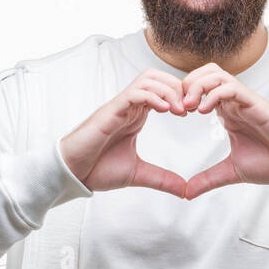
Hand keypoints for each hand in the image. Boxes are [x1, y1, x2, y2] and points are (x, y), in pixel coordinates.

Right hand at [60, 70, 189, 196]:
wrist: (73, 174)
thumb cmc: (98, 169)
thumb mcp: (139, 175)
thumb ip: (162, 179)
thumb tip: (185, 191)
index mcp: (137, 115)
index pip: (162, 89)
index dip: (182, 95)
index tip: (195, 112)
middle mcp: (129, 106)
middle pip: (157, 77)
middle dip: (179, 87)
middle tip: (192, 109)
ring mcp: (119, 106)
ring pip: (147, 79)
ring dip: (168, 90)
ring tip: (181, 110)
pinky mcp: (110, 112)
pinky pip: (134, 93)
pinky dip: (152, 96)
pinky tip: (165, 110)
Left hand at [179, 63, 268, 200]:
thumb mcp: (230, 172)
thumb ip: (207, 179)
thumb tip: (186, 193)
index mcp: (227, 111)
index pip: (201, 86)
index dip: (182, 95)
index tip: (172, 114)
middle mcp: (234, 101)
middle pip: (205, 72)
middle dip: (186, 84)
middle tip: (176, 107)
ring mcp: (244, 100)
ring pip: (216, 74)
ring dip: (197, 85)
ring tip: (188, 106)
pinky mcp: (254, 103)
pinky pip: (231, 86)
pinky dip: (213, 94)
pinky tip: (203, 111)